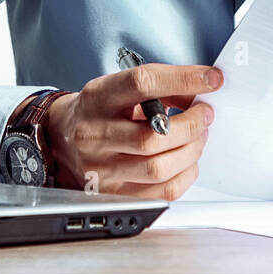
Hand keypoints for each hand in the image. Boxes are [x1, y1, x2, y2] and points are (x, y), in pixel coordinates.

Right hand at [45, 63, 221, 199]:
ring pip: (159, 167)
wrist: (61, 138)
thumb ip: (158, 88)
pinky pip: (162, 193)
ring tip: (197, 136)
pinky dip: (185, 175)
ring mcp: (102, 169)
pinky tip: (186, 160)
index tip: (211, 78)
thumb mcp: (118, 87)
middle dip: (192, 123)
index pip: (143, 83)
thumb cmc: (97, 110)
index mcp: (98, 98)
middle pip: (154, 134)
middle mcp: (95, 134)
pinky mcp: (113, 195)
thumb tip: (201, 91)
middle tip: (205, 113)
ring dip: (191, 150)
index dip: (183, 79)